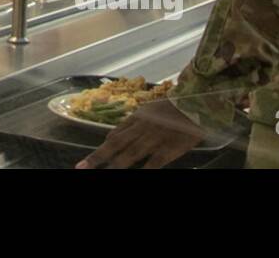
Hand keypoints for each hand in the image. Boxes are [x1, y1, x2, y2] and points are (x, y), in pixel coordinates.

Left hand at [76, 99, 206, 168]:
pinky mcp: (169, 148)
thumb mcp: (150, 110)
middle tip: (82, 167)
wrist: (195, 102)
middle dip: (98, 157)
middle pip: (116, 143)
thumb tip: (120, 134)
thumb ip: (135, 122)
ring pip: (130, 153)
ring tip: (102, 172)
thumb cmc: (174, 107)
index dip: (103, 147)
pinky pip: (153, 162)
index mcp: (137, 117)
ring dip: (115, 165)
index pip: (115, 134)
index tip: (92, 158)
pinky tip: (136, 175)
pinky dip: (143, 170)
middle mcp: (141, 127)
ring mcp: (154, 138)